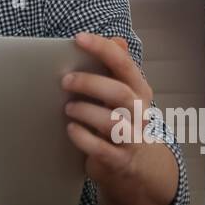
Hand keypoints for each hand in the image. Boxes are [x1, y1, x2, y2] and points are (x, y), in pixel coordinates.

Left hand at [62, 33, 154, 185]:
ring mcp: (132, 138)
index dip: (102, 49)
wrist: (137, 166)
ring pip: (111, 121)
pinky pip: (101, 149)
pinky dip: (82, 137)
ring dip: (85, 111)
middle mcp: (139, 113)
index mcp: (139, 90)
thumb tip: (117, 40)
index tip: (78, 38)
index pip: (124, 64)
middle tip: (65, 80)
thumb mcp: (123, 93)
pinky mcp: (119, 160)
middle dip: (89, 83)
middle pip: (119, 93)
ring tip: (68, 108)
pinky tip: (71, 129)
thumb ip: (117, 68)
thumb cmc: (122, 120)